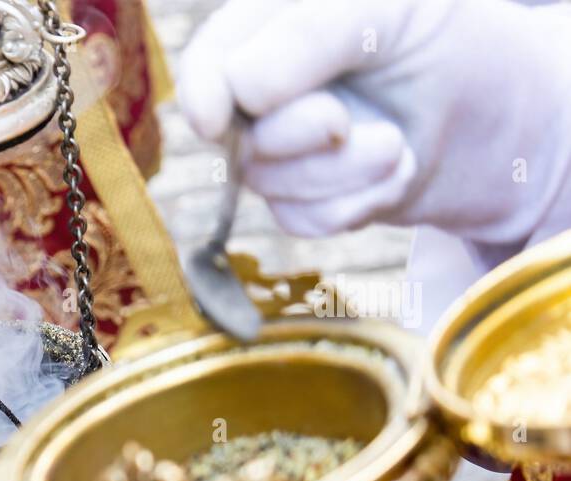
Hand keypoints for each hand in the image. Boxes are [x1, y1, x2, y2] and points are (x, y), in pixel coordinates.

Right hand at [178, 0, 570, 244]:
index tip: (216, 121)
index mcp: (275, 26)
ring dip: (339, 174)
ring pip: (266, 183)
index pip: (208, 61)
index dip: (204, 94)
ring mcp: (285, 148)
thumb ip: (304, 36)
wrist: (514, 126)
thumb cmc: (456, 47)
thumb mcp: (390, 9)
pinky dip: (353, 205)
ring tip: (395, 145)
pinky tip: (392, 175)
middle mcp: (269, 90)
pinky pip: (299, 220)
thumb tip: (234, 98)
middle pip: (232, 133)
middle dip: (296, 137)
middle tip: (346, 122)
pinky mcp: (308, 199)